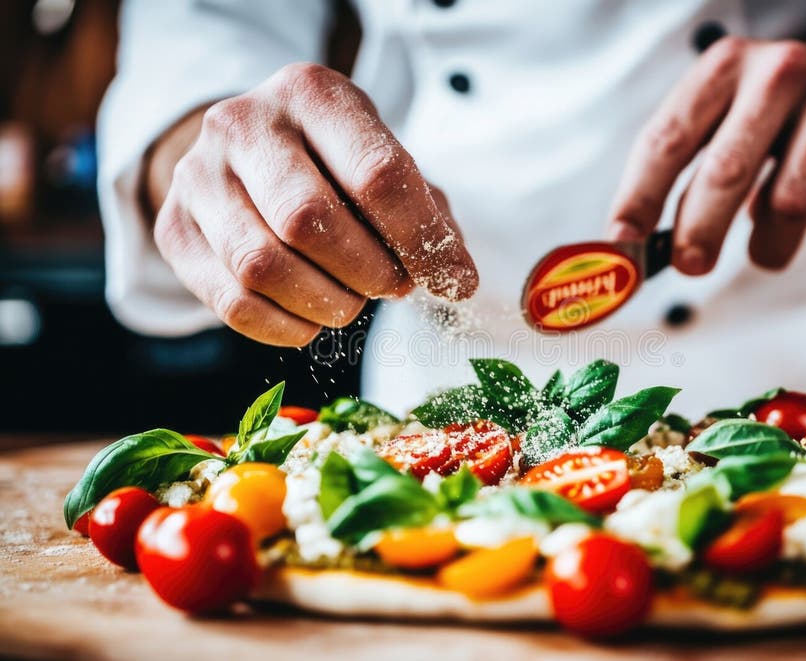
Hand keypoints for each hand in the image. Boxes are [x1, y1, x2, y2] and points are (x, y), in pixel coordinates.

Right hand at [147, 63, 477, 346]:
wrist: (245, 150)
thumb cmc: (331, 161)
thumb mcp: (382, 160)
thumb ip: (424, 214)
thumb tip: (454, 279)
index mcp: (312, 94)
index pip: (376, 174)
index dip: (421, 240)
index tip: (452, 280)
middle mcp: (244, 124)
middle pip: (309, 220)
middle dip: (370, 272)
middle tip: (394, 286)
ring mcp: (199, 176)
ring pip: (262, 266)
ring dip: (327, 303)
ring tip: (353, 301)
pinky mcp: (175, 229)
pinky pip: (231, 302)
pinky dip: (286, 328)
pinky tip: (312, 319)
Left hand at [608, 21, 805, 272]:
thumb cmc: (769, 111)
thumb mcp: (717, 115)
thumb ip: (674, 173)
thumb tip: (630, 249)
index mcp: (723, 67)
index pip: (668, 140)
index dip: (639, 197)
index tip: (621, 245)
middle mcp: (780, 73)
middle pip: (728, 171)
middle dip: (700, 232)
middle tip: (690, 266)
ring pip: (790, 204)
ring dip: (769, 245)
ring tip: (766, 245)